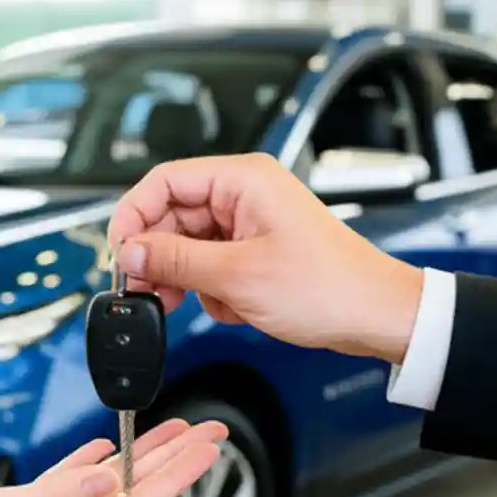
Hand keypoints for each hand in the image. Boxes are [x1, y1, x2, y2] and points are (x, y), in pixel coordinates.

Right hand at [0, 419, 226, 496]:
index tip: (208, 448)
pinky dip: (95, 462)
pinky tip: (105, 447)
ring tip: (177, 432)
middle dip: (176, 463)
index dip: (176, 477)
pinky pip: (72, 481)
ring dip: (145, 458)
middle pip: (133, 494)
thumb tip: (107, 480)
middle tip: (212, 432)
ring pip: (109, 484)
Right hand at [108, 153, 423, 362]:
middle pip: (172, 215)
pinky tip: (231, 306)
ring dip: (185, 277)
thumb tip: (131, 251)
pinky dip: (211, 289)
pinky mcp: (255, 251)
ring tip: (188, 302)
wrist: (375, 316)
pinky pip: (210, 264)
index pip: (164, 181)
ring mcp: (250, 223)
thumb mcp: (237, 276)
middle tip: (145, 290)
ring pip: (188, 244)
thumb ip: (175, 260)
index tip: (120, 253)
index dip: (134, 216)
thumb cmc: (328, 287)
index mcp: (243, 179)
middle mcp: (244, 194)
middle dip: (158, 255)